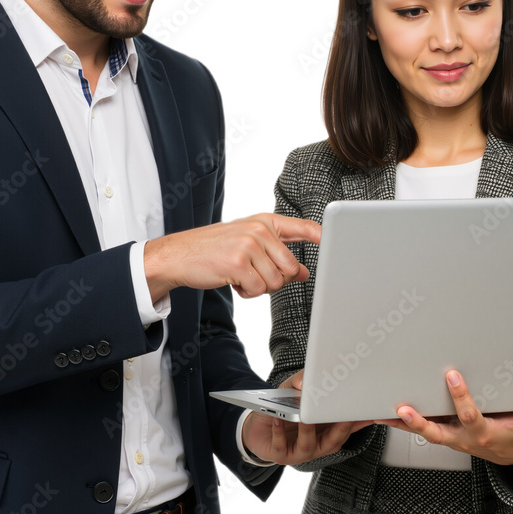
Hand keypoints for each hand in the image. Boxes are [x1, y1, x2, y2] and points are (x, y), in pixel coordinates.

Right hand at [144, 213, 319, 301]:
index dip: (321, 235)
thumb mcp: (248, 244)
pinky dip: (247, 292)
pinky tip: (234, 282)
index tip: (334, 240)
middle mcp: (259, 230)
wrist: (179, 255)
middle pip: (291, 267)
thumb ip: (277, 254)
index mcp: (264, 221)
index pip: (302, 227)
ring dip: (259, 287)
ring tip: (241, 276)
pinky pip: (258, 289)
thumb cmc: (214, 249)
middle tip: (256, 276)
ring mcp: (248, 245)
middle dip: (277, 280)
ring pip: (275, 281)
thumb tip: (304, 272)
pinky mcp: (238, 263)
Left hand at [241, 370, 373, 465]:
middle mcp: (317, 444)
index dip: (360, 421)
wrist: (257, 427)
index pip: (347, 427)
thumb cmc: (282, 410)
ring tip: (305, 418)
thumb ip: (303, 381)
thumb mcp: (292, 390)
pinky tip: (278, 421)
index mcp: (327, 430)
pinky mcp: (280, 455)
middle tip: (343, 415)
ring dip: (308, 431)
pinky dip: (280, 434)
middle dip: (340, 428)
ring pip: (309, 446)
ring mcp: (300, 452)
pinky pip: (281, 447)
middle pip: (334, 441)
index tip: (368, 411)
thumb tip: (310, 376)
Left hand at [377, 369, 512, 465]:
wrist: (508, 452)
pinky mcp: (441, 432)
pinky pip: (419, 430)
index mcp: (482, 432)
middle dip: (419, 422)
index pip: (469, 414)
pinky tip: (384, 415)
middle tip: (403, 409)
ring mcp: (448, 437)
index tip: (452, 375)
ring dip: (402, 425)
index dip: (460, 396)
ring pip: (422, 432)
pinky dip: (401, 424)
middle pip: (436, 433)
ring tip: (381, 413)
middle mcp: (461, 437)